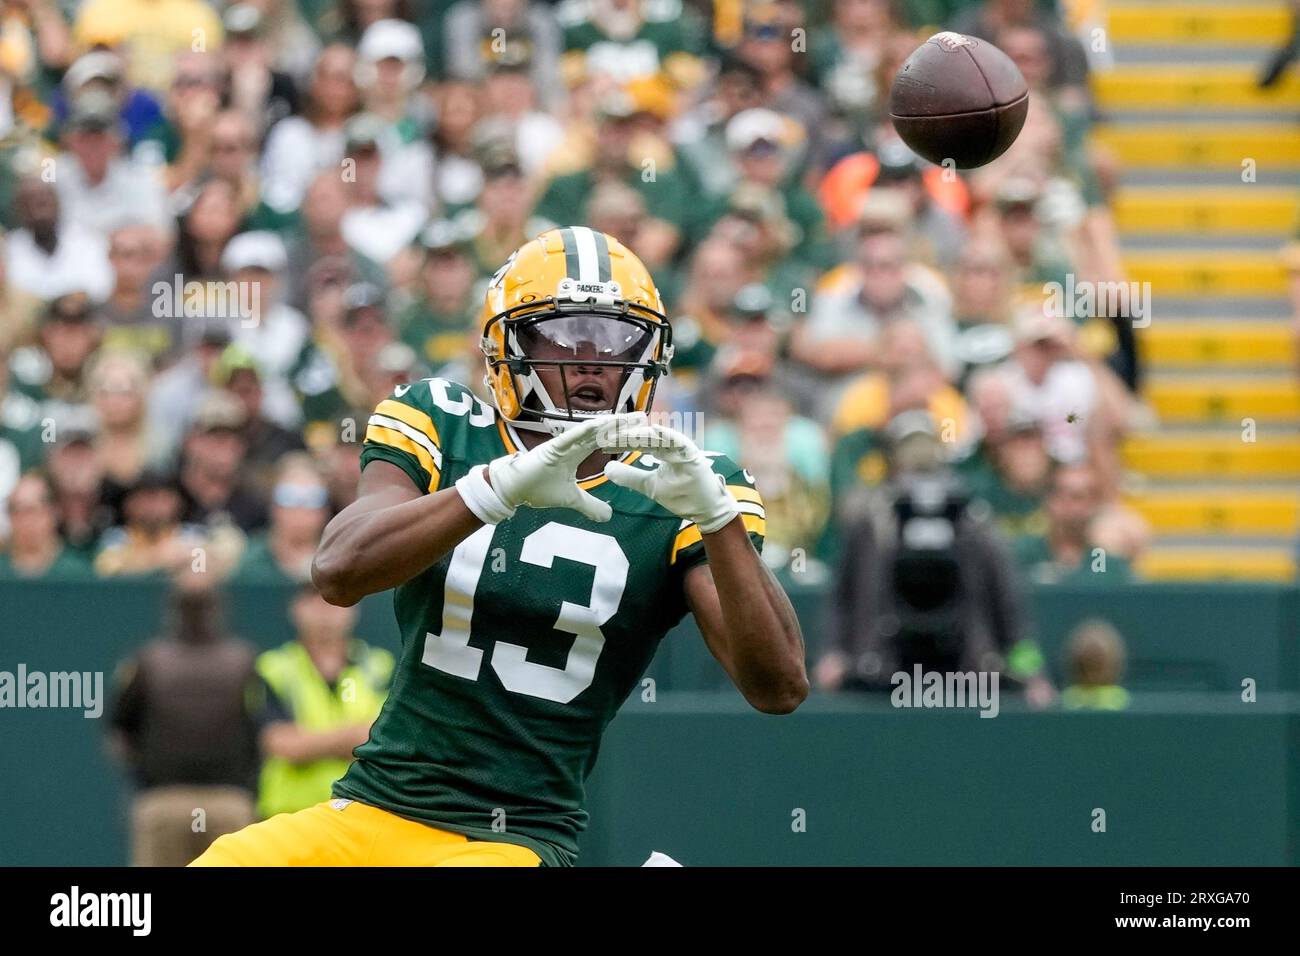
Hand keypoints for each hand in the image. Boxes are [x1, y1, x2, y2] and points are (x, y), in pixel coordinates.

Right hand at [487, 414, 645, 521]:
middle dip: (621, 424)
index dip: (622, 435)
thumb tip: (608, 515)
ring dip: (608, 424)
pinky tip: (601, 424)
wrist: (512, 490)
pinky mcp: (551, 448)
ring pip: (590, 431)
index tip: (641, 430)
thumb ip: (590, 504)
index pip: (604, 440)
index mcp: (577, 452)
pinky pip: (571, 438)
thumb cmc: (536, 488)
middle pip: (601, 431)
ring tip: (627, 417)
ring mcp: (562, 444)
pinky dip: (585, 431)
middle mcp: (572, 444)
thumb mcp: (571, 499)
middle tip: (643, 416)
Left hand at [600, 423, 738, 533]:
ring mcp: (682, 448)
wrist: (706, 510)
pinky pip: (679, 442)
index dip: (619, 441)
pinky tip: (653, 429)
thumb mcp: (649, 486)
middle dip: (625, 434)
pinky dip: (667, 435)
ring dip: (639, 434)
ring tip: (620, 432)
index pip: (637, 443)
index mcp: (662, 450)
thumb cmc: (682, 496)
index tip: (600, 442)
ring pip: (658, 437)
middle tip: (604, 434)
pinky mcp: (692, 454)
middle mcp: (671, 446)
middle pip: (644, 436)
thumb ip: (630, 477)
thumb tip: (607, 470)